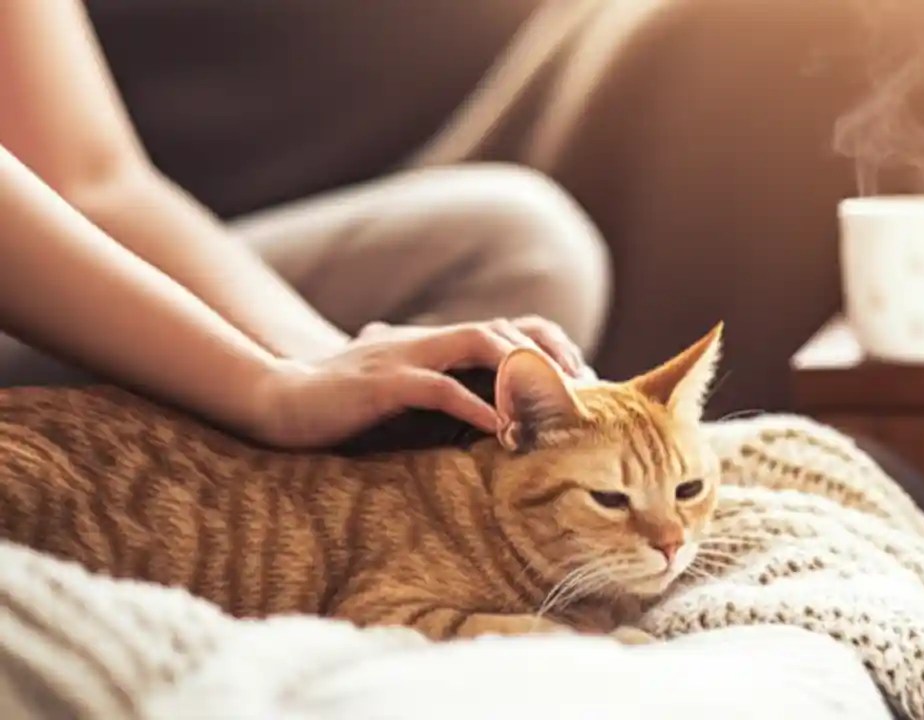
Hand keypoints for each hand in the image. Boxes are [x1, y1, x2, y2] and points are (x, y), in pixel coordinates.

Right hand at [249, 317, 592, 448]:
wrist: (279, 401)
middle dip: (548, 361)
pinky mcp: (383, 383)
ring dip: (519, 374)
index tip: (581, 383)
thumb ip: (443, 394)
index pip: (507, 328)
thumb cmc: (345, 406)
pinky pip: (439, 387)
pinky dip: (475, 407)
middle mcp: (427, 340)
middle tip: (580, 399)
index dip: (549, 347)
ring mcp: (405, 357)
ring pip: (479, 344)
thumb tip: (493, 422)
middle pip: (504, 331)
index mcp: (436, 344)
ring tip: (549, 407)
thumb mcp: (404, 397)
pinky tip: (500, 431)